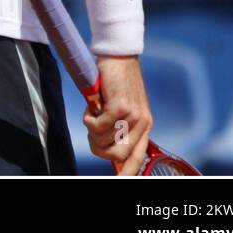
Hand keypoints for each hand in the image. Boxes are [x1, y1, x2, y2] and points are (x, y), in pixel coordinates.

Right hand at [82, 55, 153, 174]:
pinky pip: (98, 125)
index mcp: (143, 125)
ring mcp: (132, 115)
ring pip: (105, 141)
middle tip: (92, 130)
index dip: (127, 171)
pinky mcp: (120, 106)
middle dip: (99, 147)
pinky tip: (91, 105)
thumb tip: (105, 145)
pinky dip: (89, 118)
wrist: (119, 54)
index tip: (119, 178)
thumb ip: (118, 124)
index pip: (137, 158)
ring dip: (92, 130)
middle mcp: (141, 123)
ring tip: (92, 112)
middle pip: (118, 154)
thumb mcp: (120, 104)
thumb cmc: (115, 79)